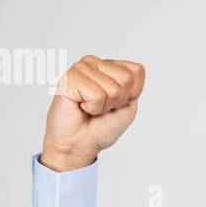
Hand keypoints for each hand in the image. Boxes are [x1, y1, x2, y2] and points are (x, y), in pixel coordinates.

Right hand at [41, 55, 144, 169]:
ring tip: (90, 108)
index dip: (131, 94)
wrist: (80, 144)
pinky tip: (81, 106)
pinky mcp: (69, 78)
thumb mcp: (128, 105)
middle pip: (126, 78)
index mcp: (109, 66)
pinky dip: (93, 107)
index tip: (116, 103)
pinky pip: (97, 95)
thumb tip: (135, 69)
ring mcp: (80, 68)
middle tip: (101, 107)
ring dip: (104, 106)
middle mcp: (94, 62)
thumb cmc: (101, 126)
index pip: (137, 71)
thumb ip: (133, 84)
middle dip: (118, 100)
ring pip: (113, 88)